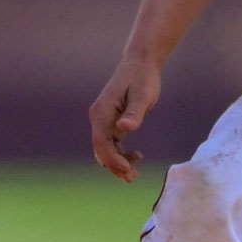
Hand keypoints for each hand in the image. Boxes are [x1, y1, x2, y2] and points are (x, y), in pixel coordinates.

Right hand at [89, 55, 160, 182]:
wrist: (141, 64)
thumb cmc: (143, 78)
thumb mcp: (143, 95)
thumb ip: (135, 113)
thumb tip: (124, 128)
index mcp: (102, 112)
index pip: (101, 142)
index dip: (112, 159)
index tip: (127, 170)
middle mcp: (99, 117)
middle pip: (100, 149)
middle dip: (114, 166)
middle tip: (132, 178)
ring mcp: (104, 121)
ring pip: (105, 149)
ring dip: (117, 163)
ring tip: (134, 174)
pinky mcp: (112, 122)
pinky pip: (112, 144)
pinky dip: (121, 154)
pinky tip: (137, 155)